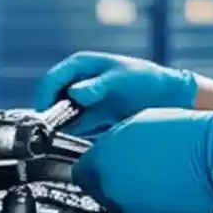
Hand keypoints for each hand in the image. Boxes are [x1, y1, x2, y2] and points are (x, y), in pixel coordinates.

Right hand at [33, 51, 197, 136]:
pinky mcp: (92, 118)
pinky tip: (74, 147)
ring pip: (61, 117)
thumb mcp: (121, 79)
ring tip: (60, 144)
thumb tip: (75, 94)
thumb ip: (98, 86)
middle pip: (52, 101)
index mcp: (80, 65)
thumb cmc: (146, 79)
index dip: (44, 98)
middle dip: (49, 117)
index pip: (51, 80)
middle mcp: (78, 83)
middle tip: (48, 136)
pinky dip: (71, 137)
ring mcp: (84, 101)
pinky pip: (75, 129)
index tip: (43, 117)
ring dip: (59, 129)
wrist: (168, 96)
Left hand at [73, 108, 212, 212]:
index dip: (94, 165)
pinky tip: (163, 187)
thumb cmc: (185, 135)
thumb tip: (102, 153)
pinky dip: (146, 204)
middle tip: (134, 166)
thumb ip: (111, 143)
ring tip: (152, 175)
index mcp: (103, 160)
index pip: (80, 171)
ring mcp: (130, 209)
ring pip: (117, 204)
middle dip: (110, 179)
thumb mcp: (137, 124)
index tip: (102, 163)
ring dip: (128, 193)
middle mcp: (111, 188)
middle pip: (96, 190)